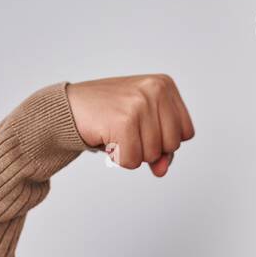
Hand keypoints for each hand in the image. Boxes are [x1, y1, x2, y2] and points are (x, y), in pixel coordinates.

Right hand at [65, 74, 195, 176]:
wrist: (69, 108)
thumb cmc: (109, 115)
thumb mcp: (143, 126)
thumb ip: (162, 149)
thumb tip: (162, 170)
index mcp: (165, 86)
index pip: (186, 133)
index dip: (165, 141)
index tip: (144, 128)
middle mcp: (155, 90)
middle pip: (172, 145)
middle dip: (149, 148)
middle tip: (127, 130)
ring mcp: (140, 103)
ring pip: (152, 155)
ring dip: (132, 153)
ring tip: (116, 132)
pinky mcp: (124, 121)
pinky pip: (133, 161)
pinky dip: (119, 158)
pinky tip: (108, 139)